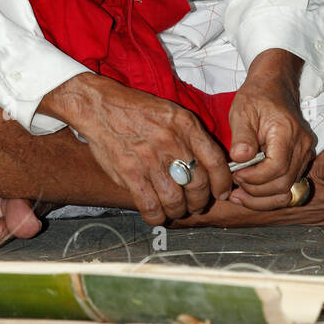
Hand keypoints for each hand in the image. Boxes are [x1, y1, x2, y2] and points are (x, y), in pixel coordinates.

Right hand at [38, 73, 231, 224]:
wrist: (101, 107)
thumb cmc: (138, 110)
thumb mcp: (172, 112)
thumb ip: (191, 136)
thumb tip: (208, 165)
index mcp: (185, 124)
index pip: (215, 160)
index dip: (223, 183)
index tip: (221, 193)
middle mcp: (172, 142)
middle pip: (198, 185)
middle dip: (200, 202)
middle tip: (195, 204)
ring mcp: (151, 159)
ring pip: (176, 201)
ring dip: (179, 211)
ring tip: (175, 209)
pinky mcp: (130, 173)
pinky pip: (151, 206)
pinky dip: (157, 216)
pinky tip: (157, 214)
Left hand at [227, 49, 314, 209]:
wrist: (274, 85)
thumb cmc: (256, 97)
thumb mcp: (242, 110)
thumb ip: (242, 136)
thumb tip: (240, 159)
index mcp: (287, 131)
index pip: (276, 168)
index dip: (254, 178)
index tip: (235, 175)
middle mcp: (302, 145)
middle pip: (284, 184)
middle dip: (256, 192)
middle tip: (234, 186)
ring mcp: (305, 154)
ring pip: (288, 190)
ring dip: (262, 198)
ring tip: (239, 195)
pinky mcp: (301, 160)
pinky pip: (288, 185)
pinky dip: (270, 193)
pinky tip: (250, 190)